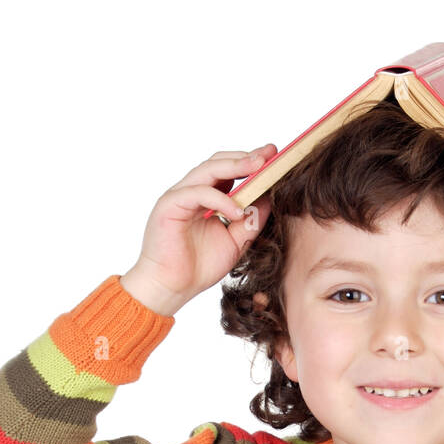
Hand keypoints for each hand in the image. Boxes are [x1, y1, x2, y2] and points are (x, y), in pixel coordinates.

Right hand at [120, 146, 277, 315]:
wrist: (172, 288)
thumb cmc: (198, 267)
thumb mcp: (235, 242)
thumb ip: (250, 221)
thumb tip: (269, 198)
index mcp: (206, 198)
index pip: (228, 171)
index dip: (250, 162)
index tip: (273, 156)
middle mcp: (192, 191)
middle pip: (219, 162)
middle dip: (246, 157)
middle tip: (269, 154)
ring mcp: (179, 196)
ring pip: (208, 170)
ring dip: (236, 166)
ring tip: (260, 168)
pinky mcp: (170, 205)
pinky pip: (199, 193)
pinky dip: (220, 200)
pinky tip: (237, 211)